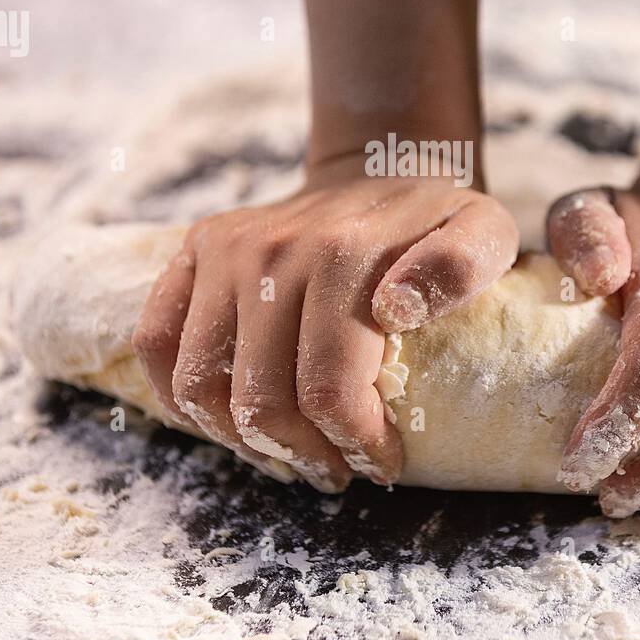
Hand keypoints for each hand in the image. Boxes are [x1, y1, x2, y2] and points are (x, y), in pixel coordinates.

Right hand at [132, 157, 517, 491]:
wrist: (378, 169)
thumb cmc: (435, 220)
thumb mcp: (484, 231)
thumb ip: (461, 264)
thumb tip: (395, 308)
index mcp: (342, 255)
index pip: (328, 389)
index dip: (353, 445)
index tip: (380, 464)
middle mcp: (270, 251)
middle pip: (260, 400)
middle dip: (302, 455)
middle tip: (335, 470)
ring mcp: (223, 250)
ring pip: (199, 384)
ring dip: (241, 441)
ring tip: (287, 455)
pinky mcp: (194, 252)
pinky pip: (155, 342)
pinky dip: (178, 398)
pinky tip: (228, 422)